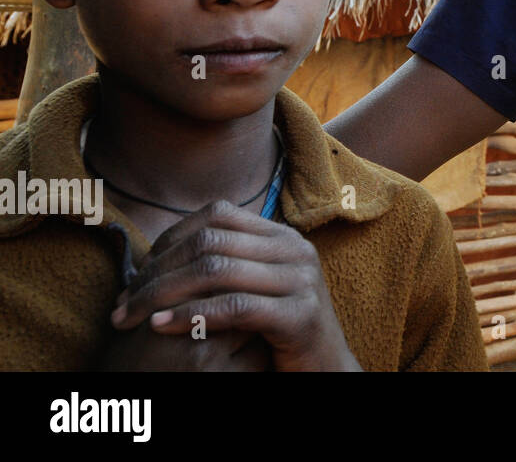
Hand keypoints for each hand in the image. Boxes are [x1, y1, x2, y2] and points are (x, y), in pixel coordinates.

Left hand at [111, 200, 361, 371]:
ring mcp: (301, 279)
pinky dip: (191, 315)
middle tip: (123, 304)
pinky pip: (234, 306)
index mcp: (282, 236)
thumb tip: (156, 256)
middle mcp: (294, 249)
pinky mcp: (300, 314)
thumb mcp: (254, 288)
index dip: (169, 240)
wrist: (325, 368)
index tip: (135, 275)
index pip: (217, 215)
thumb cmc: (278, 331)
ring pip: (216, 270)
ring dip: (163, 294)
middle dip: (156, 272)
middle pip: (210, 241)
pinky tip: (161, 326)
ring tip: (132, 316)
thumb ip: (223, 265)